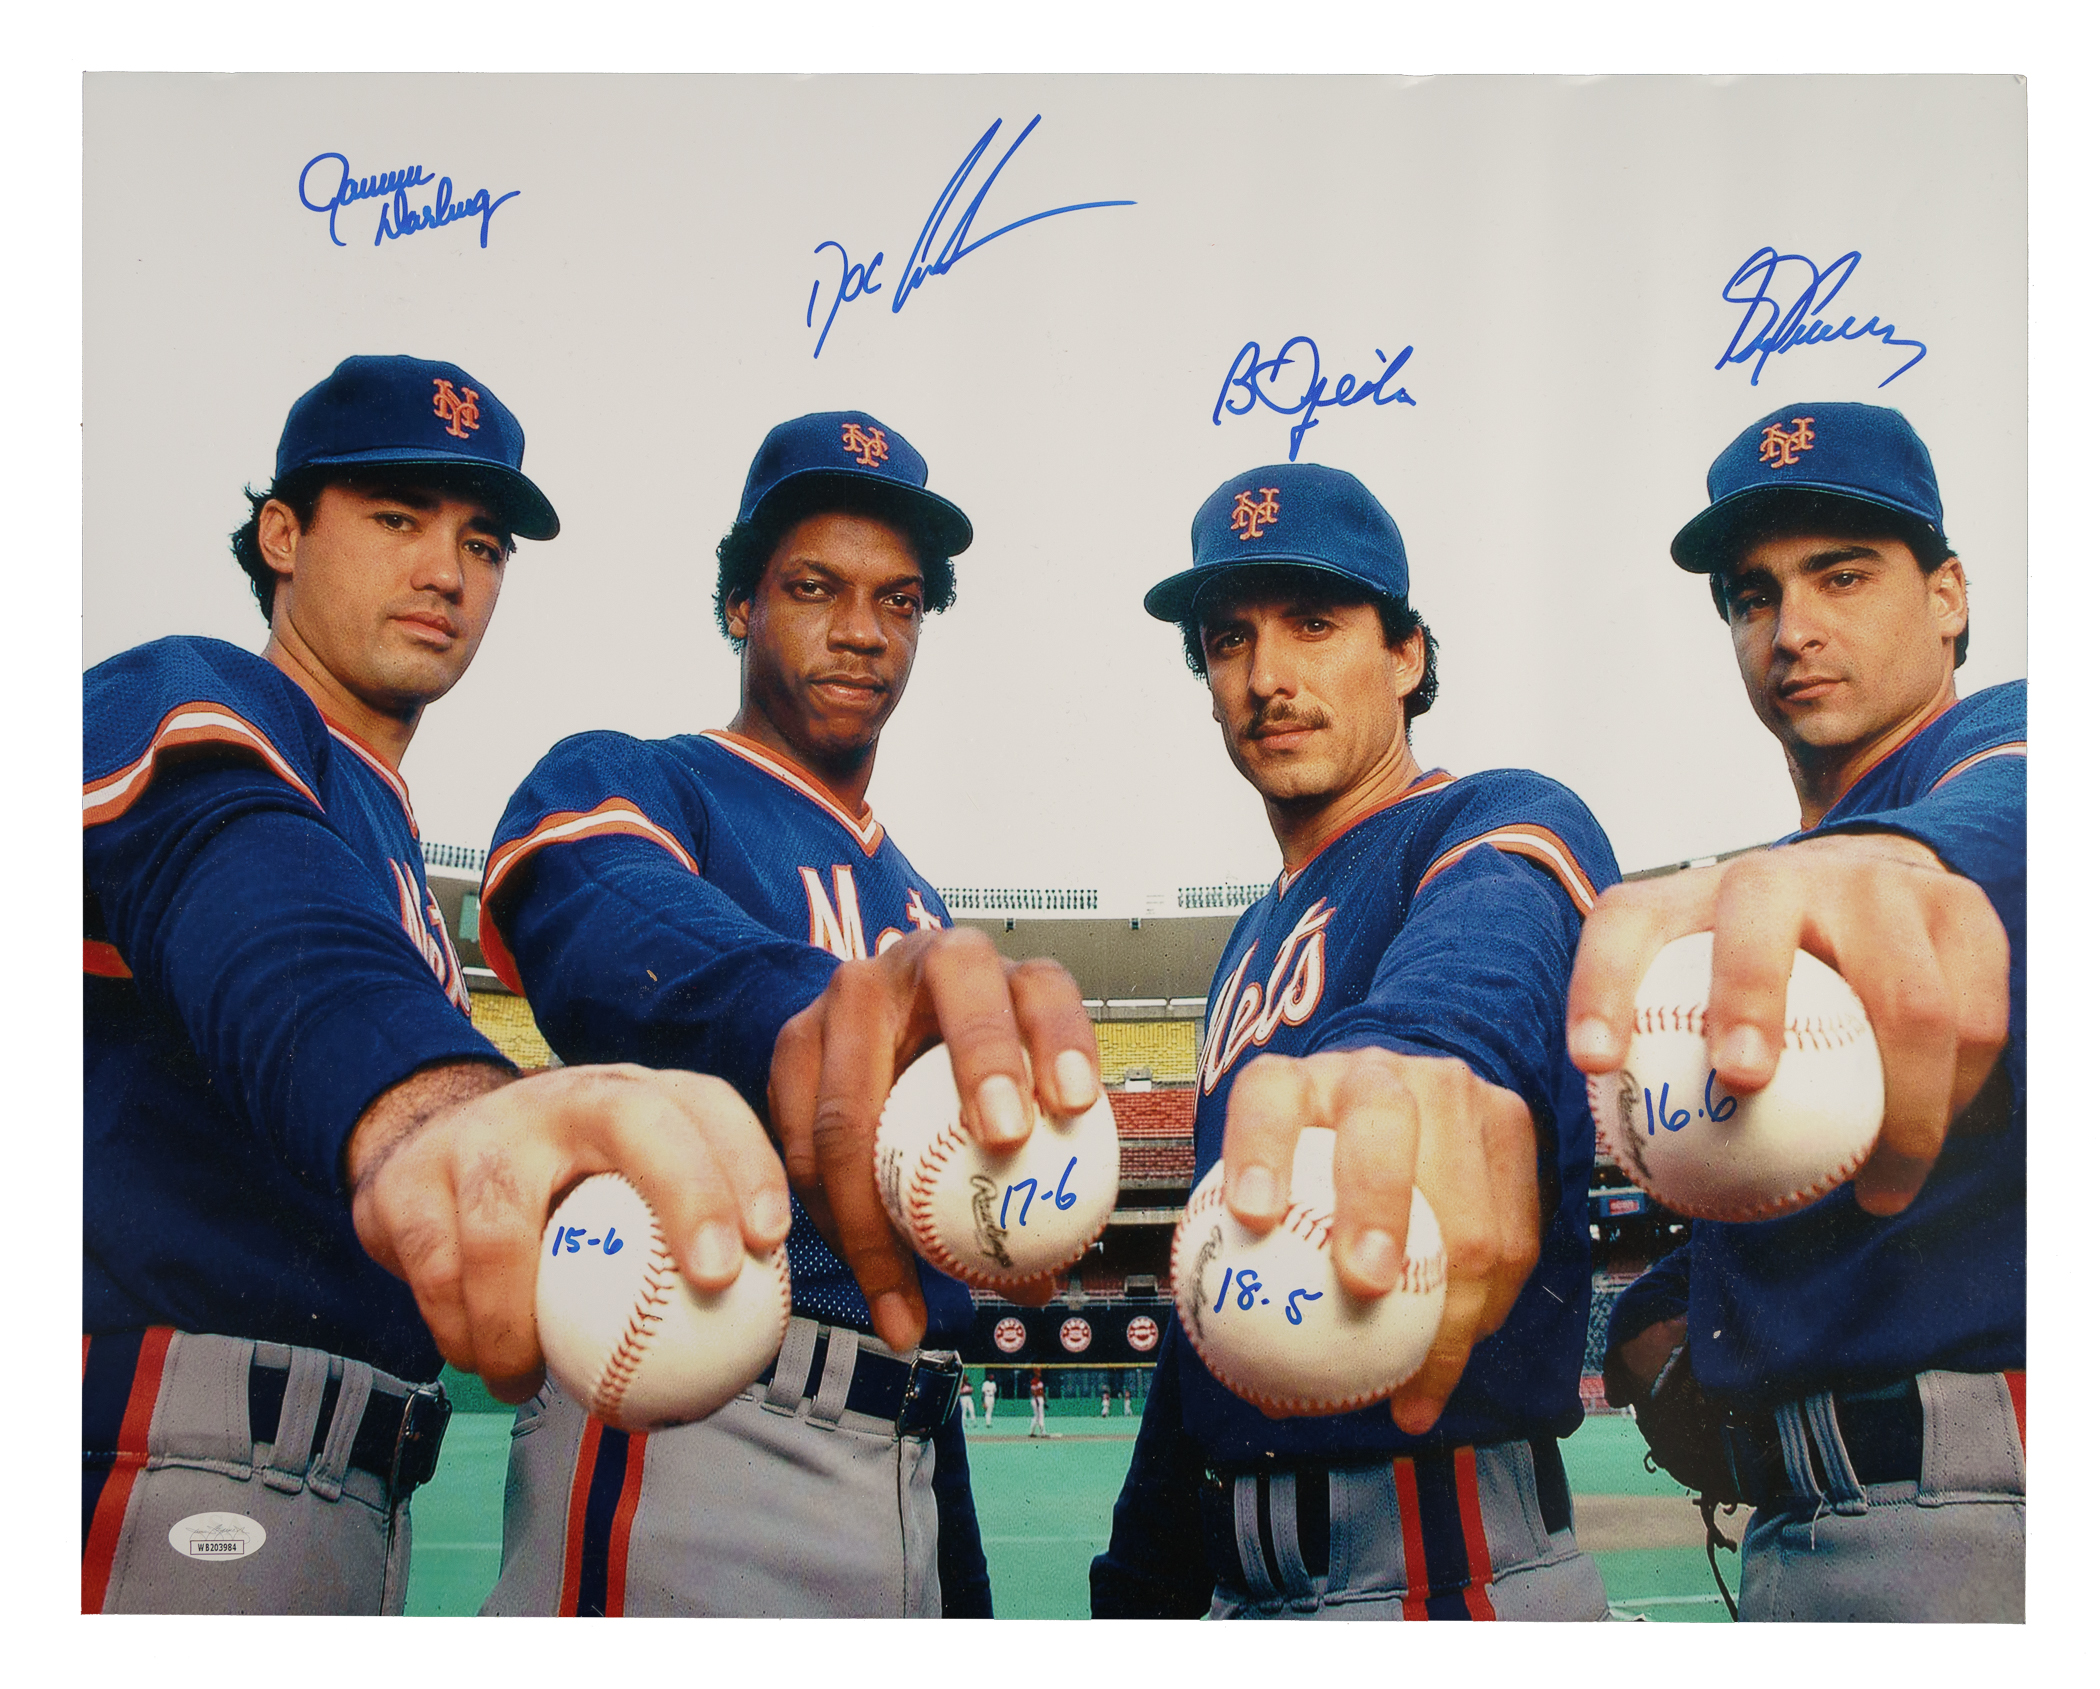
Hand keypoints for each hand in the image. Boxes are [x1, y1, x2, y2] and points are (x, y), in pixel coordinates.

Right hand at [348, 1061, 791, 1402]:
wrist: (422, 1149)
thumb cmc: (555, 1197)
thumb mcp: (617, 1199)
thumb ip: (676, 1251)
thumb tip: (748, 1342)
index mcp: (632, 1099)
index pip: (704, 1106)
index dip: (746, 1160)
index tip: (769, 1239)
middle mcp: (565, 1098)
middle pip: (633, 1117)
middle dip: (688, 1188)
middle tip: (713, 1279)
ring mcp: (482, 1132)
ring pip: (502, 1222)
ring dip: (517, 1319)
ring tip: (532, 1379)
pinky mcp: (409, 1181)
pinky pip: (437, 1270)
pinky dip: (461, 1330)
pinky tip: (487, 1366)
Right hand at [768, 926, 1099, 1352]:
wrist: (863, 1035)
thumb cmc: (951, 1079)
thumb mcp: (999, 1100)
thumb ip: (1024, 1169)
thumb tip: (1041, 1278)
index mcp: (993, 975)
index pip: (1040, 987)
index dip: (1062, 1037)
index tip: (1077, 1104)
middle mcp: (919, 963)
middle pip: (958, 991)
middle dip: (986, 1062)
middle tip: (1007, 1143)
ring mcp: (847, 996)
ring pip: (856, 1094)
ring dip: (880, 1201)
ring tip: (908, 1289)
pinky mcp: (793, 1043)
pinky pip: (803, 1141)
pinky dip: (831, 1215)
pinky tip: (861, 1272)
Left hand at [1218, 1047, 1541, 1434]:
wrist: (1400, 1103)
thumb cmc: (1320, 1175)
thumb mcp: (1275, 1200)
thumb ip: (1261, 1274)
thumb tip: (1262, 1392)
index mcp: (1296, 1083)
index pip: (1268, 1099)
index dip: (1257, 1150)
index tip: (1250, 1216)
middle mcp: (1374, 1074)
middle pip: (1380, 1124)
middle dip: (1376, 1205)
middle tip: (1363, 1287)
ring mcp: (1452, 1091)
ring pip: (1464, 1197)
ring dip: (1449, 1301)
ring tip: (1418, 1383)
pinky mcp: (1511, 1124)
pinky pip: (1514, 1232)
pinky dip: (1489, 1307)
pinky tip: (1458, 1360)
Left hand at [1566, 832, 2009, 1215]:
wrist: (1864, 876)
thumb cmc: (1751, 963)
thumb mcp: (1688, 980)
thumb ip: (1658, 1052)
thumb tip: (1622, 1157)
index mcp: (1689, 894)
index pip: (1625, 927)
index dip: (1601, 988)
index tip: (1592, 1063)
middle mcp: (1781, 873)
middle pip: (1759, 923)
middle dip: (1748, 994)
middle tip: (1743, 1081)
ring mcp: (1878, 885)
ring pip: (1904, 1000)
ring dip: (1901, 1106)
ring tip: (1877, 1189)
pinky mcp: (1961, 912)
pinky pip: (1974, 1021)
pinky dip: (1957, 1097)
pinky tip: (1927, 1156)